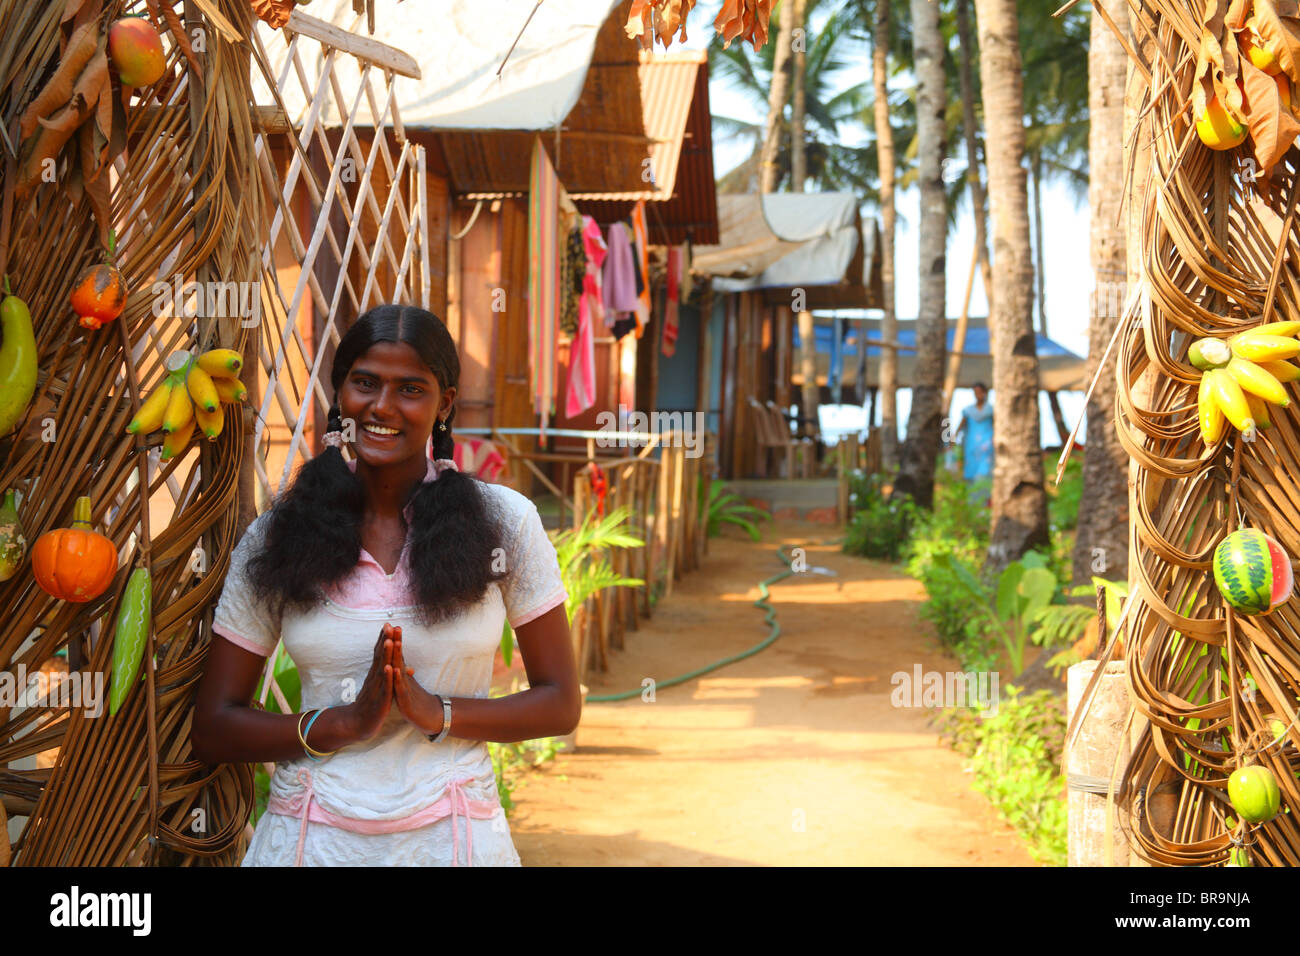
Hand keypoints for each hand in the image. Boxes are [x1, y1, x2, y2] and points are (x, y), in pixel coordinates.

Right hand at [343, 623, 396, 741]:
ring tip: (389, 640)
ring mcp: (377, 688)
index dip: (384, 639)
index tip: (388, 623)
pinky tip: (389, 668)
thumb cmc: (371, 704)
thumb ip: (386, 674)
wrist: (358, 724)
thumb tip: (393, 663)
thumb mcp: (380, 687)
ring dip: (386, 654)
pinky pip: (384, 687)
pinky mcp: (380, 700)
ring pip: (382, 668)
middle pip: (380, 656)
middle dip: (385, 640)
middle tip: (388, 624)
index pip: (380, 653)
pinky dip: (386, 677)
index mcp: (376, 674)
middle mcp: (375, 678)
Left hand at [389, 626, 445, 736]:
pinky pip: (400, 688)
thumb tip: (402, 661)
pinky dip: (397, 678)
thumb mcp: (408, 684)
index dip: (394, 640)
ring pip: (400, 669)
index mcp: (402, 674)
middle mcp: (404, 678)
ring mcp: (405, 688)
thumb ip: (404, 672)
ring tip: (394, 641)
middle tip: (394, 626)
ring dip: (398, 655)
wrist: (430, 717)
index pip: (397, 654)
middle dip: (396, 641)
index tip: (390, 625)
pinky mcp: (405, 700)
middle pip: (399, 657)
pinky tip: (394, 669)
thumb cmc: (417, 700)